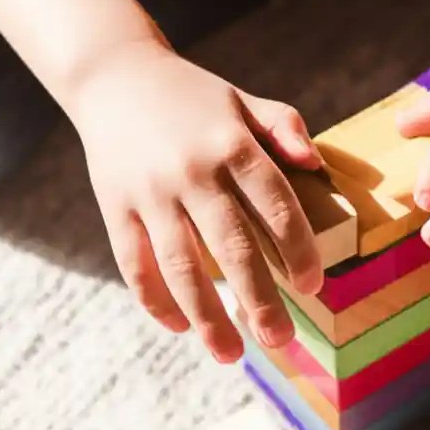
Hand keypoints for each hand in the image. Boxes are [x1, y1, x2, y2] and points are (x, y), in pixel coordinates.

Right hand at [70, 41, 323, 362]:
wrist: (113, 76)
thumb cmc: (191, 97)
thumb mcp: (242, 101)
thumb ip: (283, 127)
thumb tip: (317, 165)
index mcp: (231, 143)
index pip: (275, 205)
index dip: (298, 249)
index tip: (313, 286)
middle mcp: (192, 171)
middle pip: (232, 246)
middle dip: (259, 299)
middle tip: (281, 340)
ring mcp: (150, 192)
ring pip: (181, 266)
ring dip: (206, 316)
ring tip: (231, 354)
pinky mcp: (115, 207)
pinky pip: (135, 265)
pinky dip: (155, 300)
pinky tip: (179, 327)